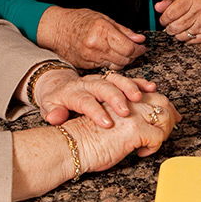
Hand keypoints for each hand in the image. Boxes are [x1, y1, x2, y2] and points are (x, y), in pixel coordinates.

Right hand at [11, 93, 180, 200]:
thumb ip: (121, 114)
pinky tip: (141, 152)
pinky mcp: (133, 128)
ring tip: (157, 140)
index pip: (148, 91)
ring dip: (164, 128)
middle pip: (159, 98)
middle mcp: (126, 99)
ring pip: (162, 114)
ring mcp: (131, 112)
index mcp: (118, 93)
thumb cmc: (83, 137)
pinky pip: (157, 136)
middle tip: (174, 125)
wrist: (69, 145)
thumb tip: (142, 123)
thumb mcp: (106, 118)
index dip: (163, 101)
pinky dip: (154, 146)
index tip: (173, 113)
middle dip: (170, 112)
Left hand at [28, 65, 157, 127]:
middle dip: (115, 98)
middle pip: (103, 87)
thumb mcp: (50, 107)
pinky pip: (127, 78)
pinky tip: (150, 88)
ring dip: (130, 88)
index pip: (84, 100)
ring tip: (140, 98)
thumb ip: (54, 113)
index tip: (106, 123)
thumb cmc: (58, 101)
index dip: (95, 111)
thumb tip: (53, 118)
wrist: (60, 85)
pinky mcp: (111, 79)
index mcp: (73, 91)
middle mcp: (88, 82)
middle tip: (125, 111)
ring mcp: (101, 79)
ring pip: (117, 79)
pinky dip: (139, 82)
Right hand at [36, 6, 145, 70]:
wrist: (57, 29)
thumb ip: (123, 31)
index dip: (138, 49)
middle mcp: (96, 46)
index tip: (141, 47)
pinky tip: (111, 56)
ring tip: (123, 53)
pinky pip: (106, 68)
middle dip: (133, 55)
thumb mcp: (104, 18)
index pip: (128, 48)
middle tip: (135, 49)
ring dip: (124, 61)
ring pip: (116, 65)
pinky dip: (112, 63)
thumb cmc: (79, 20)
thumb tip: (139, 39)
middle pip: (124, 58)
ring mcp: (90, 57)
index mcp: (102, 31)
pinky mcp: (86, 66)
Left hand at [155, 0, 200, 42]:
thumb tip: (157, 7)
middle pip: (174, 26)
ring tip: (182, 27)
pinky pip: (189, 41)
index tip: (164, 19)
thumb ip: (170, 2)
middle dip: (169, 27)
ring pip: (180, 35)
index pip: (170, 13)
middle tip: (171, 24)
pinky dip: (186, 38)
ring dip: (177, 33)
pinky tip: (190, 30)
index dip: (163, 19)